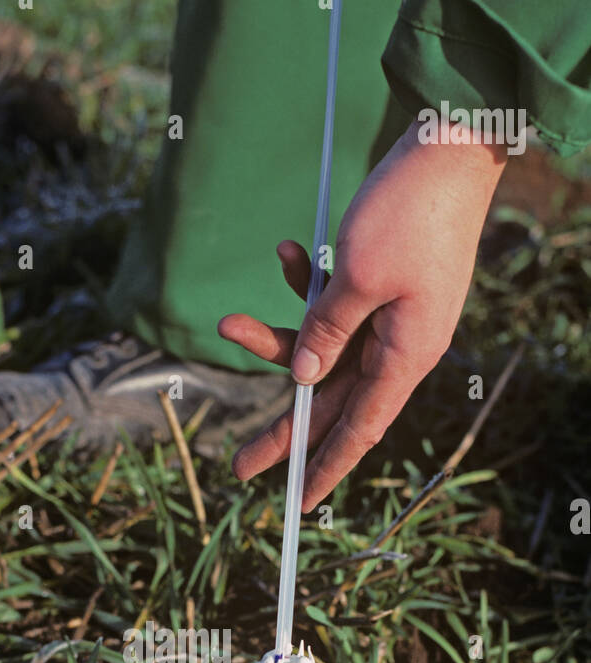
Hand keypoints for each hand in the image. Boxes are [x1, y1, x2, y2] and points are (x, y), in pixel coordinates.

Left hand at [218, 118, 507, 509]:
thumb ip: (325, 333)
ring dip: (275, 335)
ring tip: (227, 323)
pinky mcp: (381, 286)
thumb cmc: (407, 211)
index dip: (324, 468)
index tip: (297, 504)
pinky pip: (335, 304)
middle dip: (281, 429)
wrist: (451, 143)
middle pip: (329, 402)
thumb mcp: (356, 278)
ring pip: (322, 349)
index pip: (357, 431)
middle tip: (237, 464)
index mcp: (404, 357)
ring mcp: (391, 318)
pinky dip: (307, 284)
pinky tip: (287, 253)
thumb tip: (301, 378)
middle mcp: (398, 346)